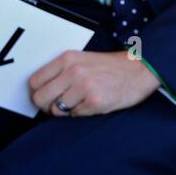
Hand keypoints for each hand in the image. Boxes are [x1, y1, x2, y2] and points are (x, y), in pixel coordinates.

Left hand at [28, 50, 159, 116]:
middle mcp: (73, 71)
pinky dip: (82, 113)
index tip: (45, 96)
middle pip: (40, 98)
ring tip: (81, 101)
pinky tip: (93, 103)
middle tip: (59, 105)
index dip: (37, 93)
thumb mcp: (83, 60)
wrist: (141, 69)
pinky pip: (75, 116)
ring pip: (57, 110)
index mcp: (68, 59)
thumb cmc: (112, 67)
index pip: (34, 82)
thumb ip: (62, 72)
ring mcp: (84, 86)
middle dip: (47, 106)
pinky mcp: (94, 101)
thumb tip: (40, 92)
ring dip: (67, 110)